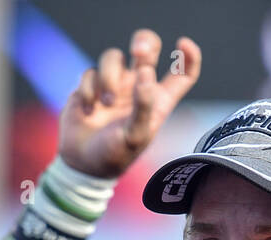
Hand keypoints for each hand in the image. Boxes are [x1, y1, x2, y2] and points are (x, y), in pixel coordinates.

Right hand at [59, 29, 201, 178]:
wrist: (82, 165)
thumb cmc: (115, 155)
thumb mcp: (135, 135)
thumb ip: (144, 105)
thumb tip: (146, 73)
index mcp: (157, 101)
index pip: (181, 74)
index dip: (188, 56)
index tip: (183, 44)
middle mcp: (137, 88)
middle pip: (148, 49)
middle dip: (144, 42)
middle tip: (138, 53)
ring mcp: (114, 86)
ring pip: (113, 57)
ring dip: (109, 77)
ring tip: (106, 104)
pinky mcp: (92, 87)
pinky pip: (91, 73)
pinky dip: (89, 90)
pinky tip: (88, 111)